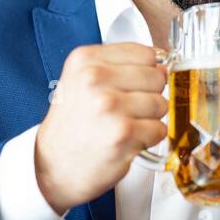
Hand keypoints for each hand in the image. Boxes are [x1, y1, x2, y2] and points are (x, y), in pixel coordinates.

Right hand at [34, 43, 167, 213]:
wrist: (55, 165)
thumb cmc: (73, 126)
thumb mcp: (83, 81)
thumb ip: (120, 67)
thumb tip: (164, 66)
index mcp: (86, 60)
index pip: (145, 53)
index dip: (145, 73)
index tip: (130, 87)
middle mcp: (95, 78)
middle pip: (157, 77)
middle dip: (148, 96)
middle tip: (124, 111)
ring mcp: (109, 105)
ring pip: (161, 104)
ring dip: (149, 119)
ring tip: (123, 126)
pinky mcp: (123, 133)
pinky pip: (159, 129)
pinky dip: (148, 138)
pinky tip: (126, 141)